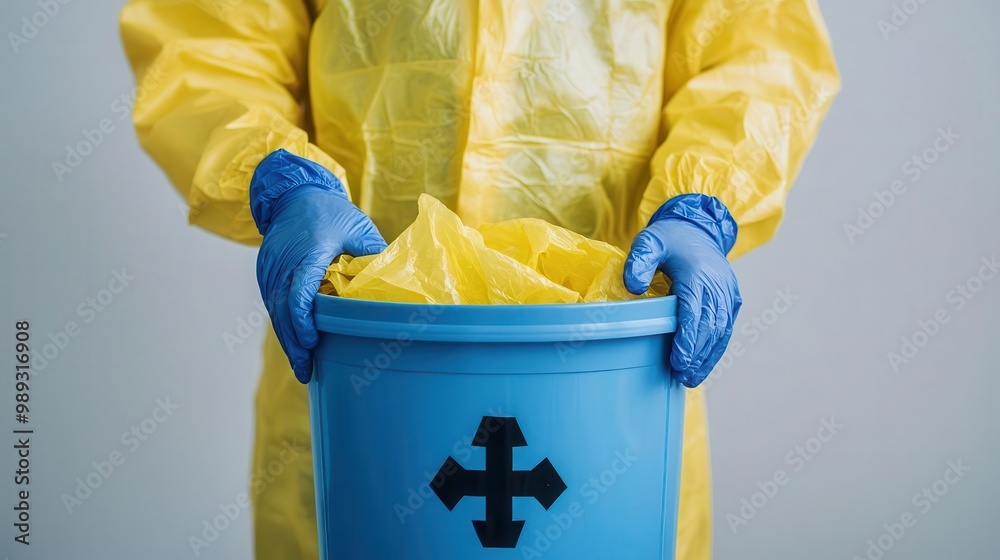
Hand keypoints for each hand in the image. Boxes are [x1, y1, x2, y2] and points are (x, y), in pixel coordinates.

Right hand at [250, 149, 386, 381]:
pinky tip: (294, 344)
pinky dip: (282, 324)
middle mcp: (283, 262)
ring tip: (302, 365)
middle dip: (293, 342)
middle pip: (282, 309)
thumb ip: (373, 254)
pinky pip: (271, 303)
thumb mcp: (358, 228)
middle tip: (306, 370)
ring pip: (274, 310)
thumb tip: (392, 284)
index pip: (298, 290)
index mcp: (307, 251)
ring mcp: (270, 268)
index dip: (302, 319)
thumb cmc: (330, 211)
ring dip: (287, 338)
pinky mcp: (265, 273)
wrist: (294, 194)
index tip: (311, 341)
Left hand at [623, 195, 740, 387]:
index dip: (688, 338)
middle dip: (697, 354)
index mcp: (697, 274)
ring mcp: (728, 293)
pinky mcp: (732, 299)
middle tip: (682, 376)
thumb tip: (633, 288)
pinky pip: (726, 327)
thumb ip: (639, 261)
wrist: (698, 228)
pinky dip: (716, 347)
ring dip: (708, 356)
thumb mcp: (649, 241)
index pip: (694, 312)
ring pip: (721, 330)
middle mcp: (717, 285)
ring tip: (691, 378)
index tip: (679, 360)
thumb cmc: (669, 239)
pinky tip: (704, 364)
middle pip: (710, 326)